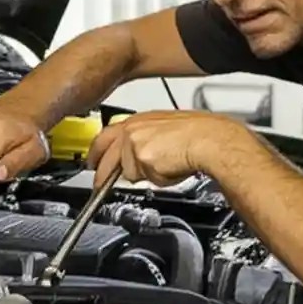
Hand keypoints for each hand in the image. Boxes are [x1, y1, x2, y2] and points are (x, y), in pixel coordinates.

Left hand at [85, 111, 242, 188]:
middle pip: (104, 154)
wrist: (208, 139)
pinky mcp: (140, 158)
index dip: (98, 152)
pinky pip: (141, 178)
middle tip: (99, 184)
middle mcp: (132, 128)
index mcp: (137, 120)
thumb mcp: (163, 130)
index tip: (94, 161)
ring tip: (165, 168)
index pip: (106, 136)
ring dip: (142, 175)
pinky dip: (154, 178)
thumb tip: (139, 159)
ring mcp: (133, 143)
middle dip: (101, 172)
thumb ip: (145, 142)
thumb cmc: (197, 134)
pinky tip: (169, 170)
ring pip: (126, 170)